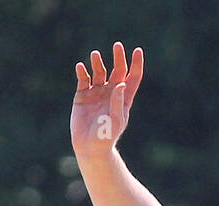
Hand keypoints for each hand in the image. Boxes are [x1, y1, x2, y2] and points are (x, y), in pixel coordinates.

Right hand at [71, 42, 143, 162]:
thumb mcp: (115, 120)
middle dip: (118, 58)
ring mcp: (96, 93)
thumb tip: (122, 83)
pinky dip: (82, 71)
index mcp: (123, 99)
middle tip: (117, 46)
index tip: (137, 51)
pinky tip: (80, 67)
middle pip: (117, 71)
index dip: (135, 65)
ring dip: (98, 62)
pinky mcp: (82, 95)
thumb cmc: (106, 137)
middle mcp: (111, 93)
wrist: (89, 147)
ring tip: (96, 55)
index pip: (132, 78)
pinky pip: (83, 79)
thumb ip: (118, 102)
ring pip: (99, 72)